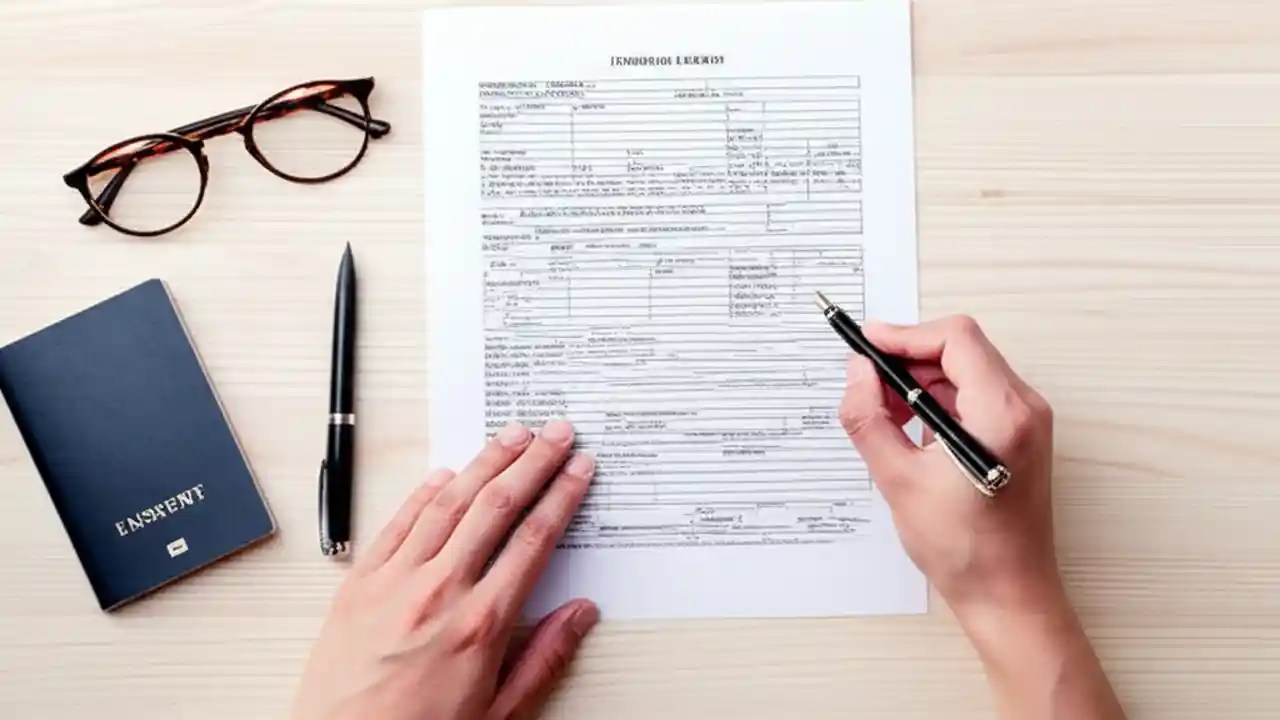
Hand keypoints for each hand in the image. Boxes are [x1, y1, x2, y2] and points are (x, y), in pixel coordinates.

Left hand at [290, 420, 598, 719]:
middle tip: (557, 433)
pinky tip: (444, 473)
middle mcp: (439, 592)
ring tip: (511, 435)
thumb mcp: (499, 713)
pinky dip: (424, 493)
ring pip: (448, 503)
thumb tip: (581, 613)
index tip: (579, 469)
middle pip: (497, 507)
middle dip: (533, 462)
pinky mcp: (359, 584)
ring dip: (485, 462)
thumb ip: (544, 658)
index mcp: (481, 624)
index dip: (562, 496)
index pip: (534, 539)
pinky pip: (397, 524)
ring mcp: (395, 582)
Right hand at [839, 316, 1124, 718]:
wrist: (1008, 595)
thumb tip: (857, 375)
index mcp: (1002, 414)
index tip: (867, 344)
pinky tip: (909, 428)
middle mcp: (1024, 410)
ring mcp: (1026, 423)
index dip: (904, 336)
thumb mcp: (897, 479)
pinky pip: (975, 397)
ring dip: (921, 382)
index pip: (954, 339)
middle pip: (961, 350)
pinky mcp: (1019, 437)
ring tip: (884, 410)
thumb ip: (869, 418)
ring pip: (966, 372)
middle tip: (867, 380)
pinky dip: (938, 401)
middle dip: (908, 359)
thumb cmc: (967, 550)